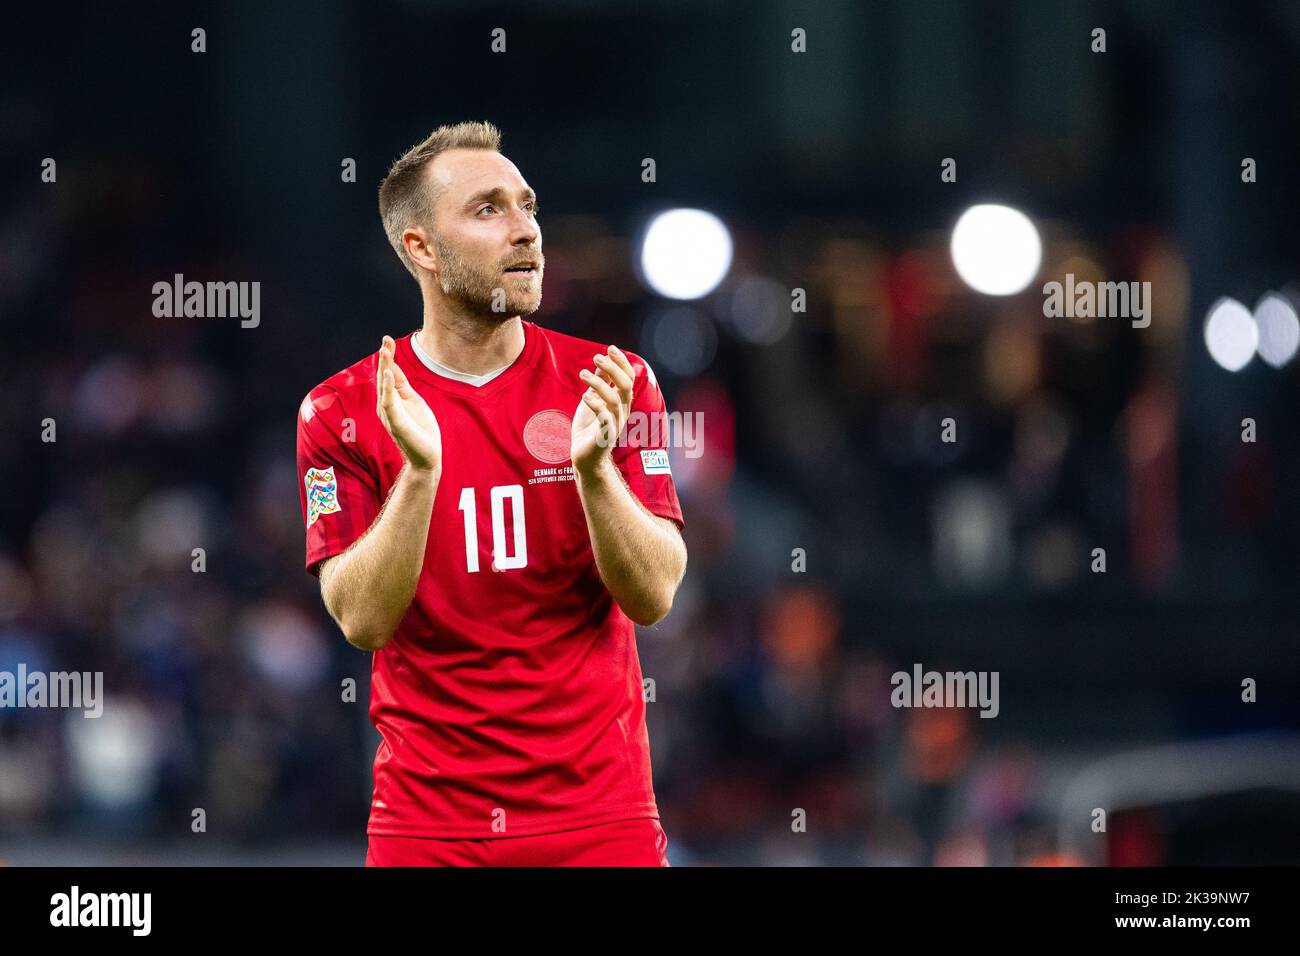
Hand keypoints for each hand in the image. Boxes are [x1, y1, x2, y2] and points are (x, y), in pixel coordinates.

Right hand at [376, 335, 441, 471]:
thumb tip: (392, 366)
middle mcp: (386, 405)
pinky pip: (389, 403)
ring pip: (384, 388)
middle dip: (385, 358)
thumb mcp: (413, 400)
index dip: (388, 356)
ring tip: (385, 352)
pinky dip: (387, 389)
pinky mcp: (396, 423)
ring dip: (384, 369)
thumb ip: (402, 385)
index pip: (388, 374)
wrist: (427, 456)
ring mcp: (390, 414)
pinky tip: (388, 375)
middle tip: (385, 340)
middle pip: (383, 377)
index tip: (387, 339)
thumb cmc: (420, 429)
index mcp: (391, 399)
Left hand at [571, 344, 635, 476]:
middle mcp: (621, 412)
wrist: (584, 458)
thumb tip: (601, 361)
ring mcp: (614, 425)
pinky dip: (596, 405)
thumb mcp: (593, 401)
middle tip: (597, 356)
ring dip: (599, 384)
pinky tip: (585, 396)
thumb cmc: (588, 429)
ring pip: (614, 400)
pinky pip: (605, 418)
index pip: (628, 378)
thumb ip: (599, 383)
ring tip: (582, 374)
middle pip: (625, 386)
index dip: (621, 362)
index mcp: (620, 403)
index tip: (610, 348)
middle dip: (613, 368)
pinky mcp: (604, 437)